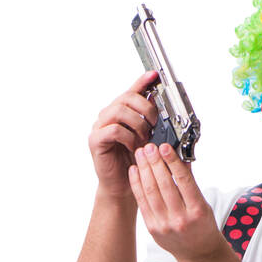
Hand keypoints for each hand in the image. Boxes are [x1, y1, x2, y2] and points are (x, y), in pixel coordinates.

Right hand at [88, 70, 159, 196]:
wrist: (123, 186)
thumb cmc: (134, 163)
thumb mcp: (148, 138)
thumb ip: (151, 122)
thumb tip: (165, 108)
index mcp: (120, 112)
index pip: (131, 91)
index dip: (143, 81)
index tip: (155, 75)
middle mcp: (107, 116)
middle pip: (126, 98)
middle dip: (145, 108)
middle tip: (154, 123)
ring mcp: (99, 127)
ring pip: (119, 111)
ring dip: (137, 123)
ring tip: (144, 137)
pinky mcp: (95, 141)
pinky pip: (113, 130)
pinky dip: (128, 137)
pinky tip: (134, 146)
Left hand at [129, 142, 227, 261]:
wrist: (198, 253)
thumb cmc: (203, 226)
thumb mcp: (203, 203)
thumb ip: (190, 183)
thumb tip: (180, 158)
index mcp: (197, 210)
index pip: (184, 181)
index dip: (172, 162)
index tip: (165, 147)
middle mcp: (180, 219)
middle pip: (164, 185)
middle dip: (154, 163)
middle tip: (149, 147)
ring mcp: (165, 225)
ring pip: (151, 192)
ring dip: (144, 170)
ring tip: (140, 154)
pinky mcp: (153, 229)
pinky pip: (142, 203)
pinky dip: (137, 185)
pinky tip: (135, 171)